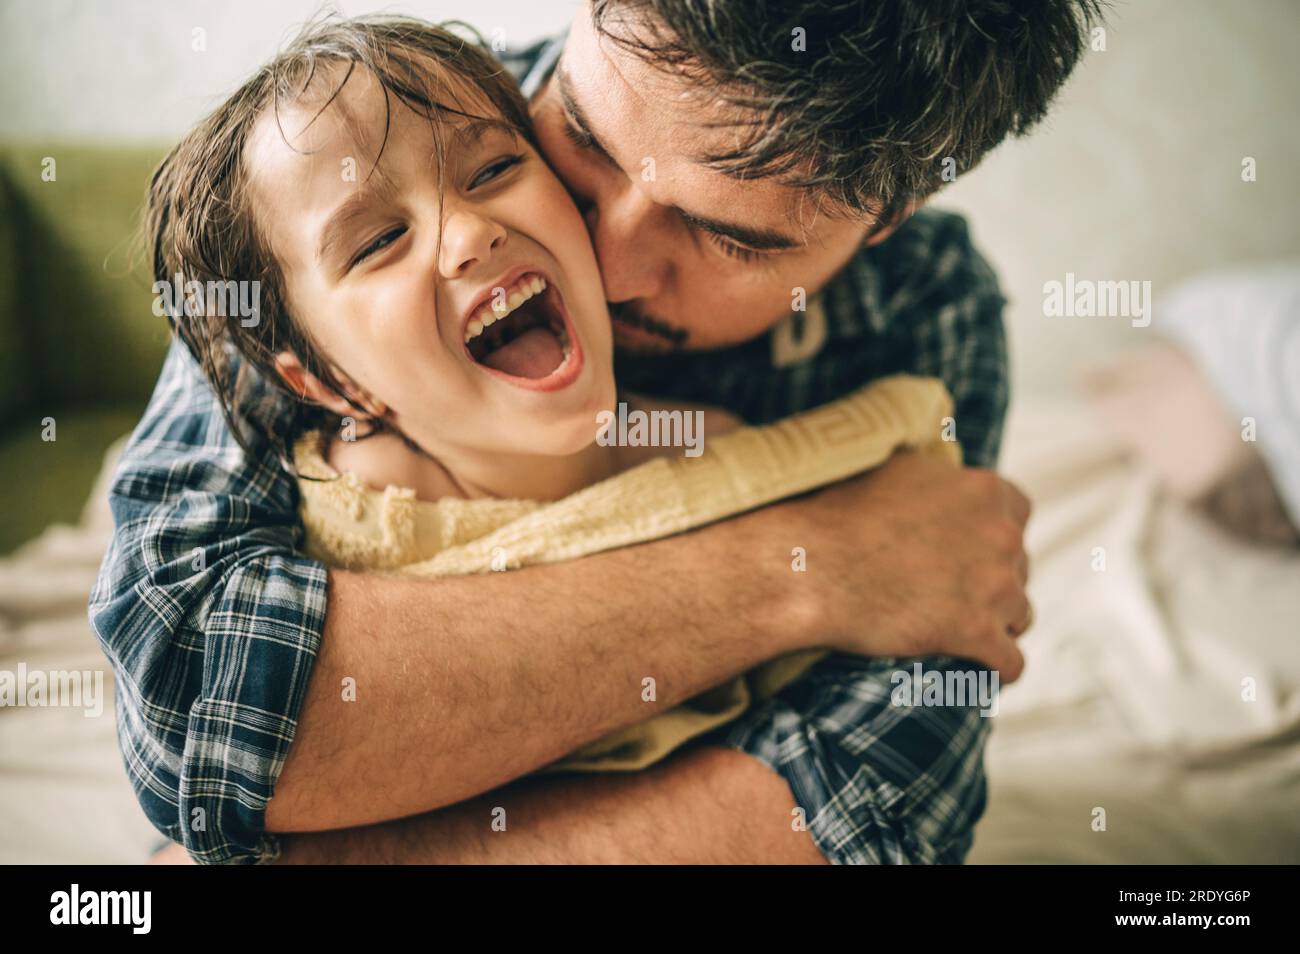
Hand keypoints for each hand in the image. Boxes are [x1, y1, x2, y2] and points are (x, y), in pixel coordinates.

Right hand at [777, 451, 1031, 680]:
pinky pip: (1011, 663)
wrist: (808, 566)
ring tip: (961, 632)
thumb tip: (937, 472)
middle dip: (992, 580)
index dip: (994, 533)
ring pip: (1021, 614)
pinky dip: (996, 668)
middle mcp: (1000, 535)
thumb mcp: (893, 469)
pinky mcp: (976, 634)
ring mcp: (994, 587)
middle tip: (951, 592)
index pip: (1018, 511)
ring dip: (996, 624)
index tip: (969, 548)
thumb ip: (932, 475)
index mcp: (982, 490)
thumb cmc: (837, 514)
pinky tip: (978, 669)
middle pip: (1018, 565)